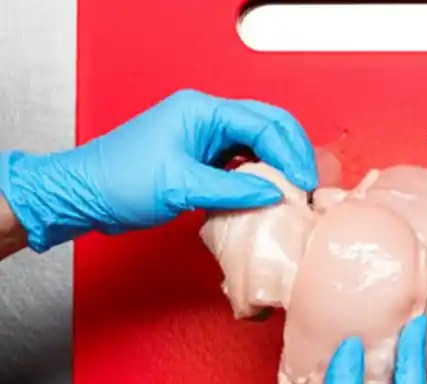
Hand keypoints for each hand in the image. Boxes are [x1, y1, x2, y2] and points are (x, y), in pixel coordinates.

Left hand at [0, 89, 317, 251]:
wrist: (84, 195)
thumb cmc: (119, 182)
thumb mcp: (180, 186)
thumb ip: (233, 189)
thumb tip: (276, 194)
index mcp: (202, 111)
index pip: (264, 124)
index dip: (291, 153)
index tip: (304, 184)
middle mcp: (207, 117)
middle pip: (270, 126)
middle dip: (293, 154)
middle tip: (308, 186)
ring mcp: (206, 136)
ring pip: (261, 143)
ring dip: (280, 165)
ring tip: (294, 192)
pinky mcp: (204, 157)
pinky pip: (246, 160)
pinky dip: (263, 176)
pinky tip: (269, 195)